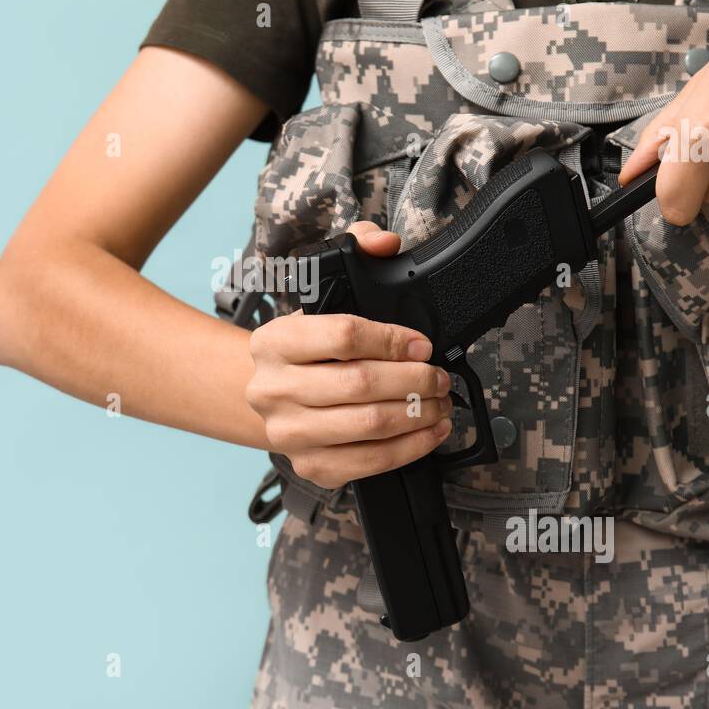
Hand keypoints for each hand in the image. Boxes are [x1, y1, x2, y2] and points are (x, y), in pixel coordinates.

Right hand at [245, 222, 453, 488]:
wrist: (268, 395)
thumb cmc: (305, 349)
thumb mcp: (320, 293)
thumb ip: (356, 251)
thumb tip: (385, 243)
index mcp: (274, 341)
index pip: (342, 336)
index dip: (392, 339)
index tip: (421, 344)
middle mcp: (273, 388)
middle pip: (360, 383)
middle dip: (415, 380)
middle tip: (439, 377)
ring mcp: (289, 432)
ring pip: (369, 425)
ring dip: (418, 414)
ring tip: (439, 402)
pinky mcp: (311, 465)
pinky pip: (370, 463)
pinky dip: (410, 448)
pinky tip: (429, 432)